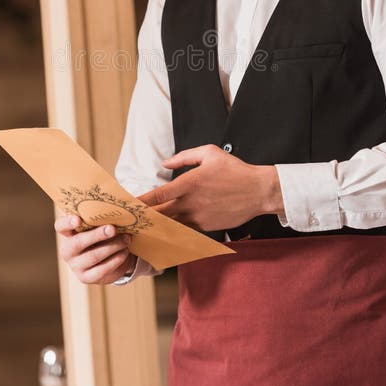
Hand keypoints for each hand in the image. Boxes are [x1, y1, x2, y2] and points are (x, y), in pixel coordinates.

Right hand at [55, 215, 135, 284]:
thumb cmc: (104, 233)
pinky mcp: (87, 278)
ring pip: (93, 256)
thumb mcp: (101, 223)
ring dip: (112, 246)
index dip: (67, 222)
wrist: (109, 256)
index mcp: (68, 233)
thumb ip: (104, 215)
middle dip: (97, 235)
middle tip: (113, 228)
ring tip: (127, 239)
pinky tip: (125, 252)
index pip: (60, 226)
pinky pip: (102, 270)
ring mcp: (76, 266)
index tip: (78, 219)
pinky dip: (116, 259)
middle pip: (78, 243)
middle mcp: (68, 250)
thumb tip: (124, 202)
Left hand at [138, 144, 283, 231]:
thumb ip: (184, 157)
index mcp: (189, 183)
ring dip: (156, 227)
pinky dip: (173, 231)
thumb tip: (165, 163)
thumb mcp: (209, 153)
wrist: (259, 191)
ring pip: (171, 225)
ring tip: (141, 228)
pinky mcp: (206, 227)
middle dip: (143, 218)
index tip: (126, 206)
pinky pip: (185, 230)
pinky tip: (163, 232)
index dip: (140, 202)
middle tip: (127, 220)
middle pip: (160, 215)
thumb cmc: (234, 169)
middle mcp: (191, 203)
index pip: (158, 195)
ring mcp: (199, 217)